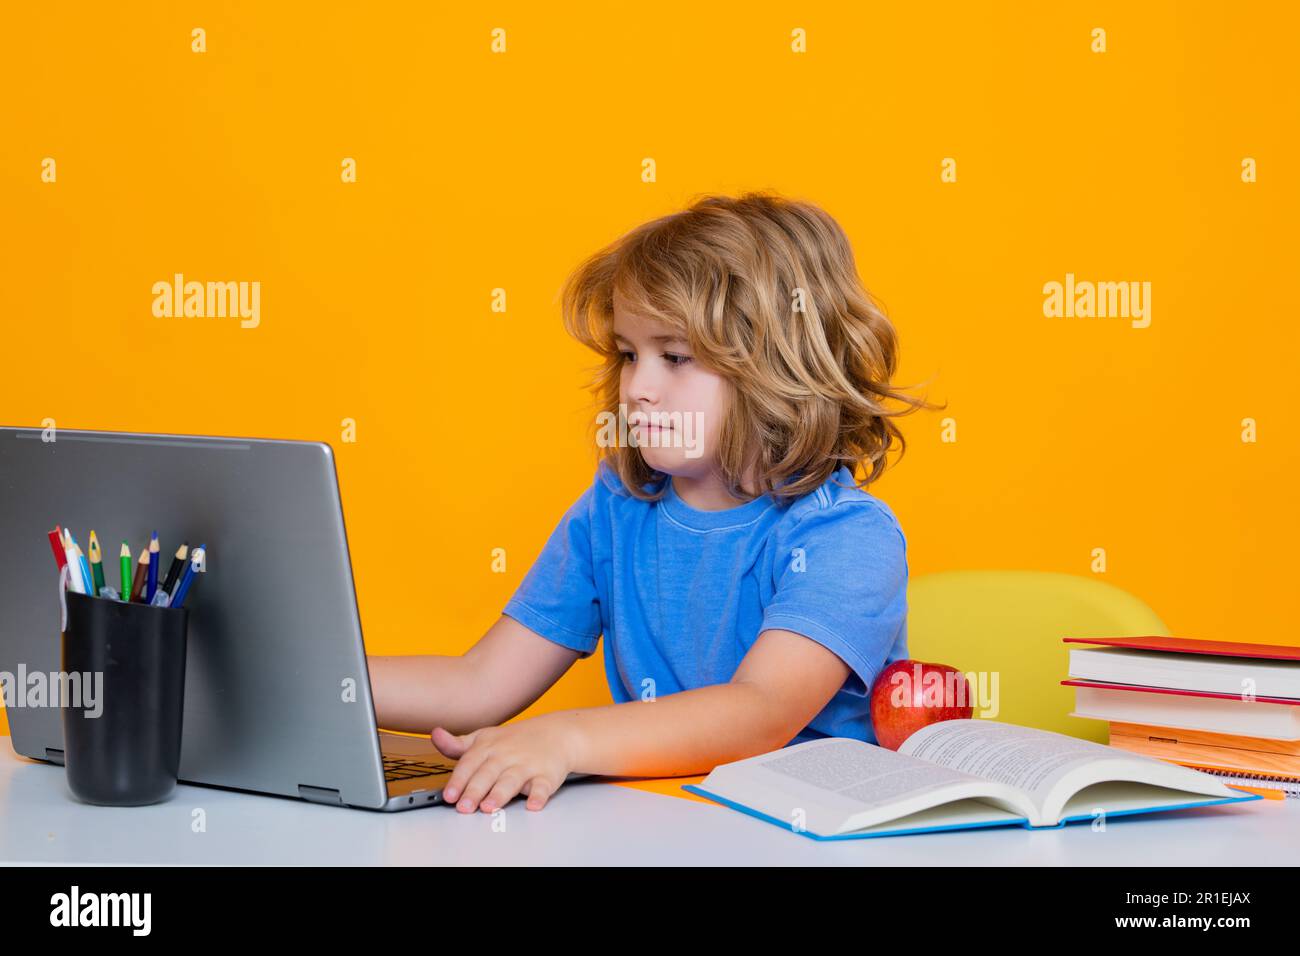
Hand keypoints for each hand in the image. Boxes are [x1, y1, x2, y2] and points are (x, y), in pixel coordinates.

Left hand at [431, 714, 579, 813]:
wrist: (557, 733)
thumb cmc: (516, 740)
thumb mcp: (485, 738)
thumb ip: (458, 744)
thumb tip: (435, 736)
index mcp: (489, 747)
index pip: (470, 764)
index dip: (458, 780)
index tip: (449, 795)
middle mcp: (507, 755)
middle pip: (488, 774)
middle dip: (475, 790)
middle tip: (464, 807)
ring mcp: (527, 765)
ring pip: (512, 780)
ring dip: (500, 794)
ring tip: (489, 807)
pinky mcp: (547, 775)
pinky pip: (543, 786)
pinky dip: (539, 796)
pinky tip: (532, 804)